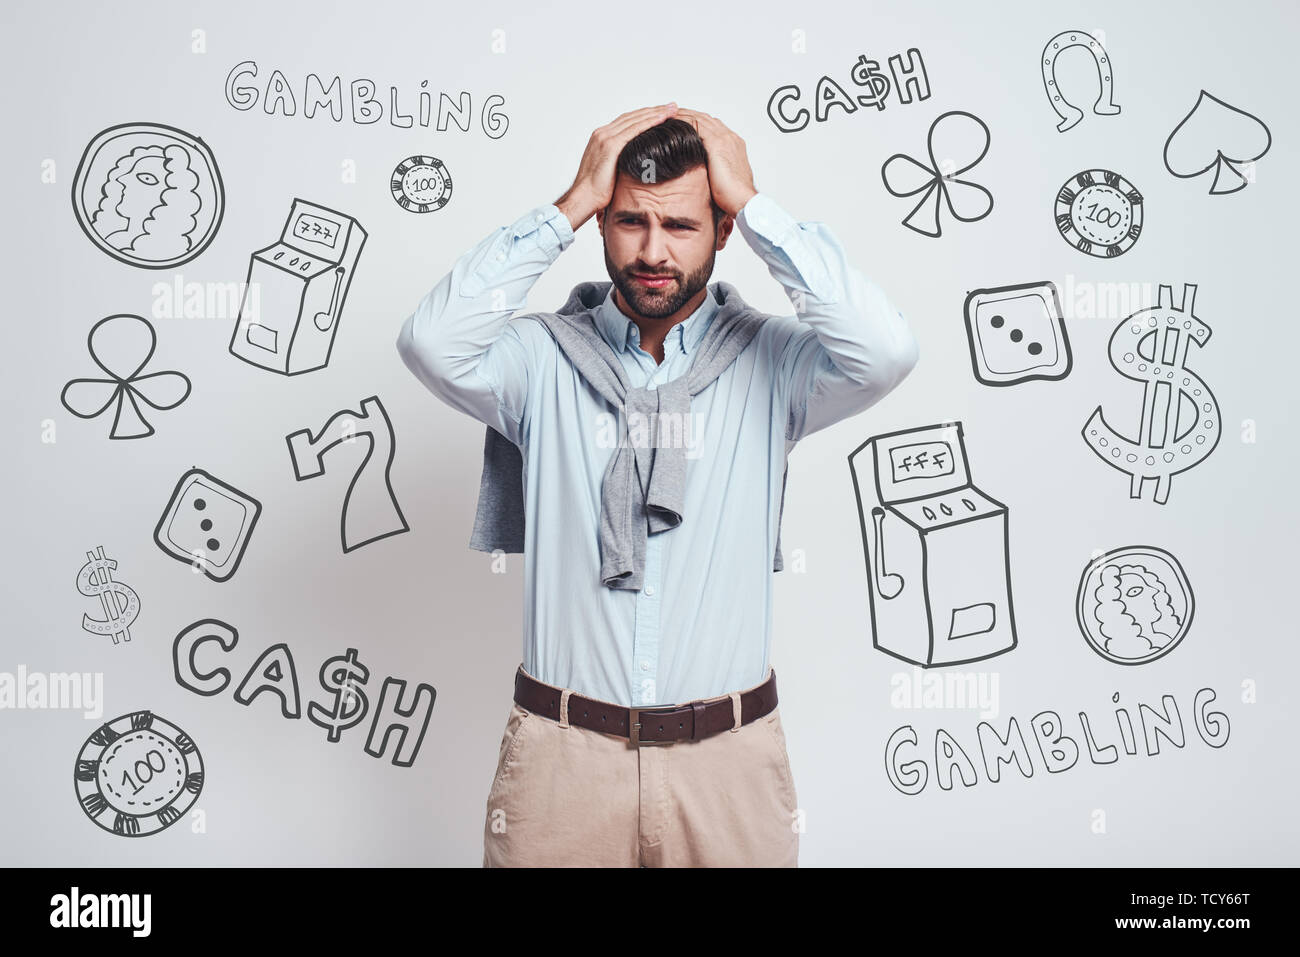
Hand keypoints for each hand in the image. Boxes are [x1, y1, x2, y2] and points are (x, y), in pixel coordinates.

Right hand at [554, 103, 678, 230]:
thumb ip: (621, 161)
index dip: (645, 116)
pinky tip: (662, 119)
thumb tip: (637, 164)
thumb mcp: (611, 171)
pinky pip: (634, 130)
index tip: (662, 113)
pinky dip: (649, 122)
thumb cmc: (596, 191)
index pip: (627, 121)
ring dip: (655, 113)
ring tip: (671, 109)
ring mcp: (605, 138)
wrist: (583, 198)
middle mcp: (602, 133)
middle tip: (671, 106)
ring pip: (635, 120)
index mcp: (601, 138)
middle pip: (632, 117)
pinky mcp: (610, 146)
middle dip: (653, 110)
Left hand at [674, 108, 757, 215]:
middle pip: (706, 119)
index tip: (683, 125)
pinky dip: (683, 122)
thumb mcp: (721, 178)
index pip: (713, 127)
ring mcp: (724, 138)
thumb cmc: (734, 196)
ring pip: (700, 118)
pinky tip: (671, 123)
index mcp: (733, 145)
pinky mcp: (717, 143)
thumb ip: (713, 170)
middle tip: (672, 115)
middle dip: (689, 116)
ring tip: (668, 116)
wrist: (743, 199)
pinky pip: (696, 125)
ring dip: (684, 116)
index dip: (697, 124)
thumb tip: (702, 174)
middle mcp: (730, 138)